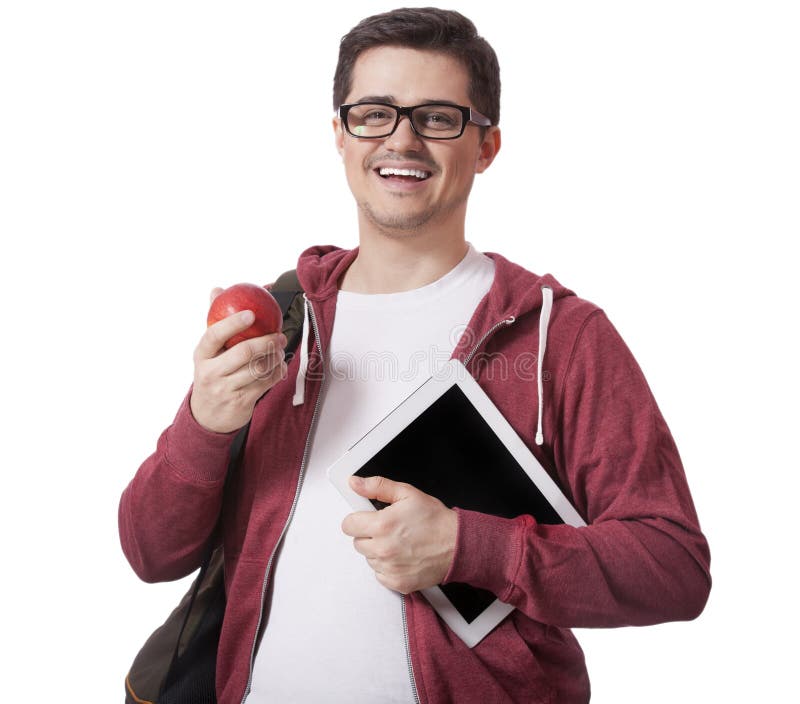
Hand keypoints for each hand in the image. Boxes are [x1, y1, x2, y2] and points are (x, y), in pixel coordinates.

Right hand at [190, 287, 287, 432]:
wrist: (208, 415)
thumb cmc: (212, 374)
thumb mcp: (207, 352)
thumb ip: (215, 322)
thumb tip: (217, 289)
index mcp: (201, 355)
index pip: (214, 334)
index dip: (233, 323)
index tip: (251, 314)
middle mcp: (211, 372)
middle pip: (244, 352)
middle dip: (267, 341)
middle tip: (279, 336)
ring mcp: (225, 388)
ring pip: (258, 368)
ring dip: (275, 357)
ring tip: (280, 351)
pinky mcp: (241, 401)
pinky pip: (266, 383)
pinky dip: (277, 372)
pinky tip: (279, 366)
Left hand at [341, 475, 457, 593]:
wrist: (458, 545)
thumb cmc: (436, 521)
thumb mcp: (407, 494)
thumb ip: (378, 486)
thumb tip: (356, 483)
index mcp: (382, 525)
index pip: (348, 525)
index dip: (357, 519)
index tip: (366, 519)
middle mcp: (383, 549)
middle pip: (357, 542)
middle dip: (369, 534)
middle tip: (389, 529)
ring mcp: (389, 568)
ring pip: (369, 558)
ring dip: (379, 551)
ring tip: (399, 542)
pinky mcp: (397, 582)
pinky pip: (380, 574)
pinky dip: (388, 567)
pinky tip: (402, 556)